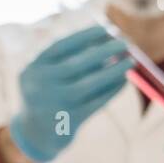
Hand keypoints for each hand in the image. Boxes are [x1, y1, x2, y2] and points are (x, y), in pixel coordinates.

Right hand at [8, 25, 133, 162]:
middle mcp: (39, 86)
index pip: (60, 47)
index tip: (107, 29)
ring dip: (113, 71)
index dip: (85, 36)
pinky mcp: (68, 120)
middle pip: (75, 65)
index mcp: (33, 69)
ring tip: (130, 62)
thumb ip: (69, 58)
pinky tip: (123, 81)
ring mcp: (53, 105)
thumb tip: (108, 41)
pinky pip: (96, 102)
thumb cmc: (49, 95)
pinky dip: (112, 90)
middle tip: (125, 43)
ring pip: (88, 85)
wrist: (36, 133)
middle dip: (103, 51)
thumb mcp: (48, 75)